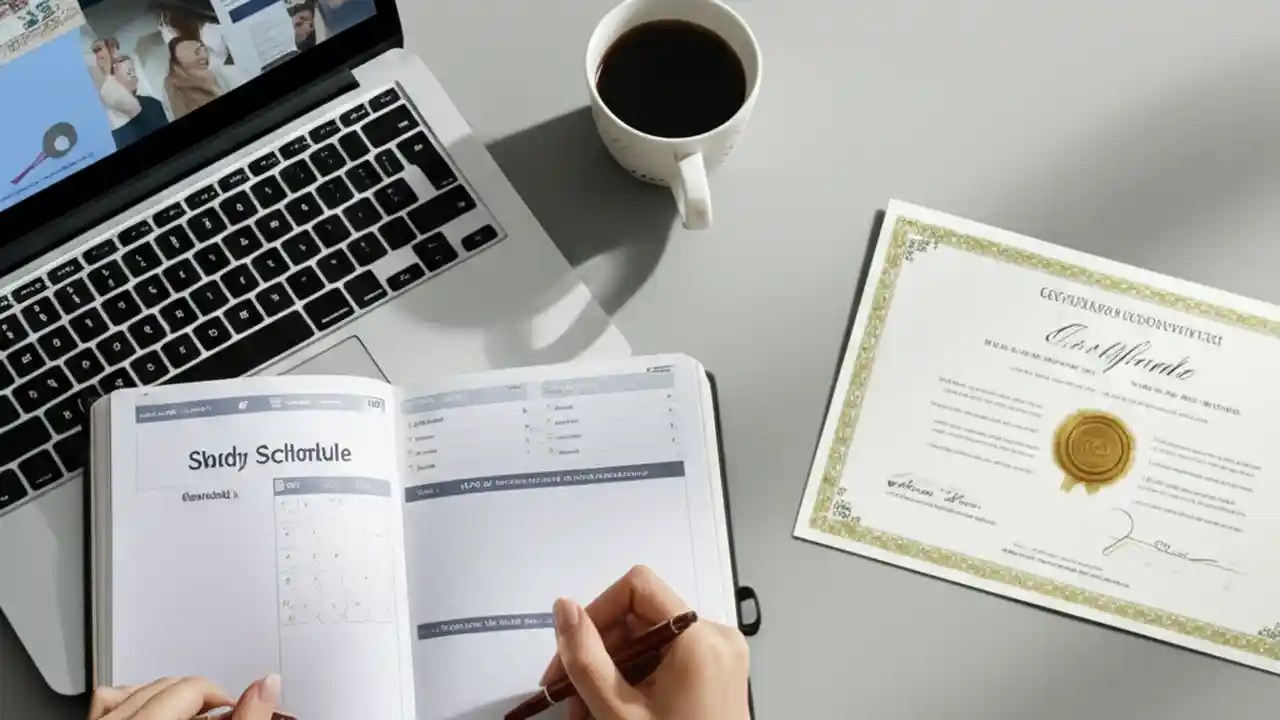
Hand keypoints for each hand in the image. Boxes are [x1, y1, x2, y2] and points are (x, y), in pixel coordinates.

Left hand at [88, 674, 279, 719]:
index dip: (224, 697)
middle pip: (169, 685)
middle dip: (200, 698)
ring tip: (189, 716)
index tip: (236, 710)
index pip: (192, 688)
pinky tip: (151, 711)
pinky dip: (131, 700)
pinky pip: (106, 702)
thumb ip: (246, 718)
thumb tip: (267, 685)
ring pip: (135, 689)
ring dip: (168, 696)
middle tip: (220, 716)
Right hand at [540, 566, 749, 719]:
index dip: (596, 611)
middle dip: (598, 652)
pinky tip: (613, 711)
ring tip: (585, 712)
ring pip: (649, 642)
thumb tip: (563, 608)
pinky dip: (636, 680)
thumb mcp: (618, 711)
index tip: (569, 649)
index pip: (637, 587)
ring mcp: (721, 655)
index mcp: (699, 637)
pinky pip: (667, 660)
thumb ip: (585, 658)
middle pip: (640, 617)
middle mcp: (717, 636)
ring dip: (611, 672)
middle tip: (566, 694)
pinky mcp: (718, 673)